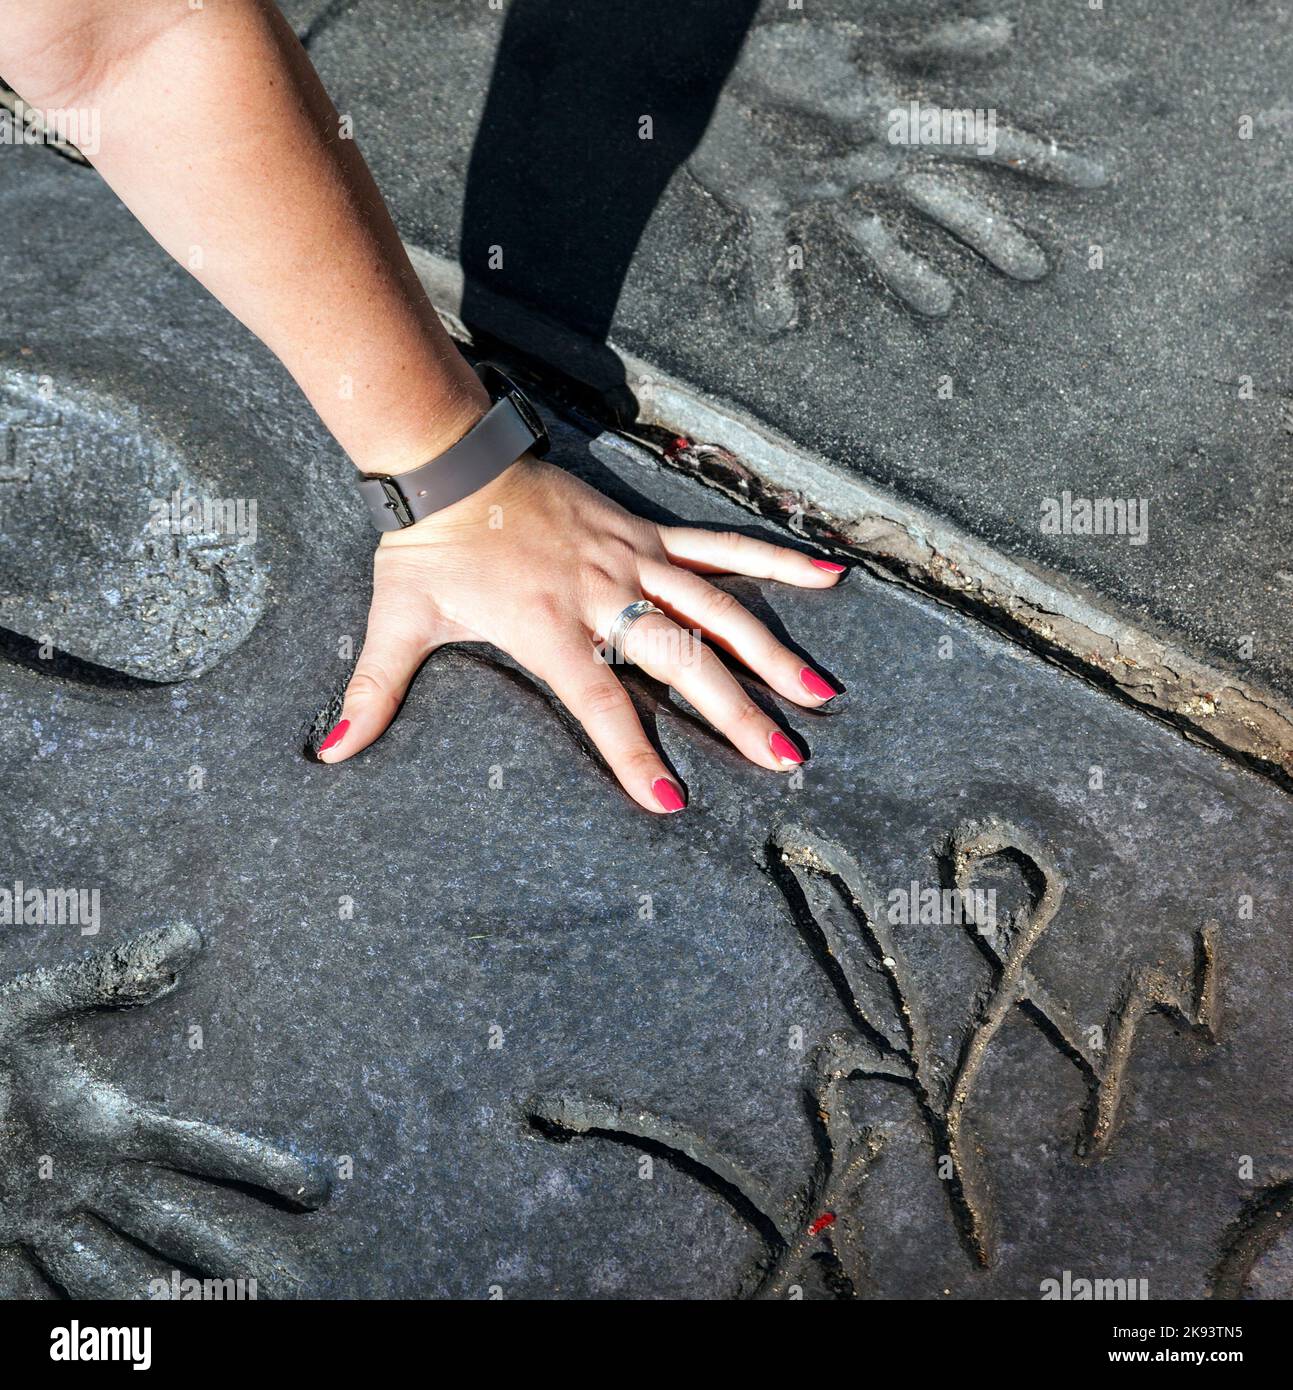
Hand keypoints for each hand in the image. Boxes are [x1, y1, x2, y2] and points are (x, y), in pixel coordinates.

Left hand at [318, 456, 844, 812]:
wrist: (450, 461)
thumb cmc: (428, 548)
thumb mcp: (397, 622)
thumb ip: (371, 693)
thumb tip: (329, 754)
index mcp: (549, 629)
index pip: (601, 704)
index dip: (634, 755)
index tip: (667, 803)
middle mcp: (604, 597)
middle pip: (683, 662)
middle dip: (736, 714)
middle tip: (785, 759)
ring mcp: (634, 559)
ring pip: (717, 609)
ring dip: (772, 652)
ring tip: (819, 692)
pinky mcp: (645, 531)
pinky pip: (719, 546)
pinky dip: (774, 559)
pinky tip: (827, 575)